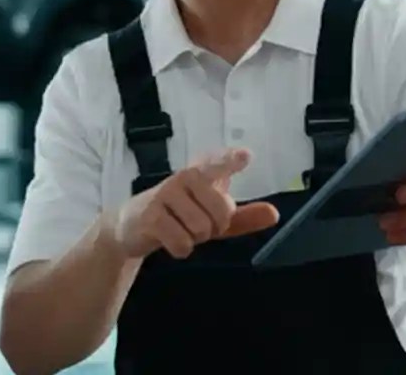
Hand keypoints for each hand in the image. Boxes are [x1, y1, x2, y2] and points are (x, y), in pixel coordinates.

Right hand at [112, 148, 280, 259]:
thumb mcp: (211, 215)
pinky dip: (180, 249)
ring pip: (201, 229)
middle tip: (197, 223)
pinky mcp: (151, 216)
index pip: (218, 164)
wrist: (131, 226)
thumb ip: (243, 215)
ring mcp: (164, 195)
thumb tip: (274, 214)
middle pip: (222, 211)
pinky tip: (169, 239)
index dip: (231, 161)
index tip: (245, 156)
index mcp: (201, 173)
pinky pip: (182, 243)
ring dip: (195, 239)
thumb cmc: (179, 215)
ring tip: (180, 229)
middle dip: (215, 226)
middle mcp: (183, 178)